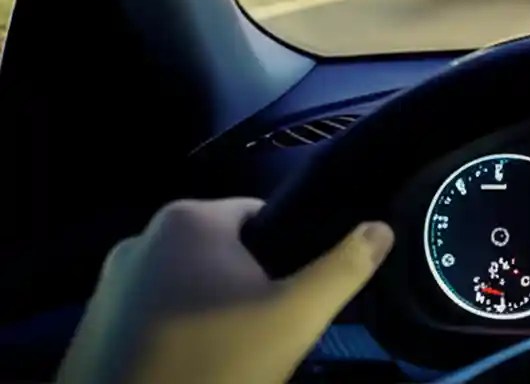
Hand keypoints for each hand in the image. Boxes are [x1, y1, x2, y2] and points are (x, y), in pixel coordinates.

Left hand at [57, 198, 394, 383]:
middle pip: (221, 253)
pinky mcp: (92, 325)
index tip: (289, 302)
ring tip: (228, 357)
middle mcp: (141, 238)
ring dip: (209, 312)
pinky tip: (190, 368)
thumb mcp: (295, 317)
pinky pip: (151, 317)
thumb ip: (343, 268)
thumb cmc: (218, 363)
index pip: (260, 218)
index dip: (285, 257)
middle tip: (263, 335)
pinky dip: (174, 335)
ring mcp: (109, 283)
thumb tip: (381, 228)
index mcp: (189, 219)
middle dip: (245, 288)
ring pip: (186, 286)